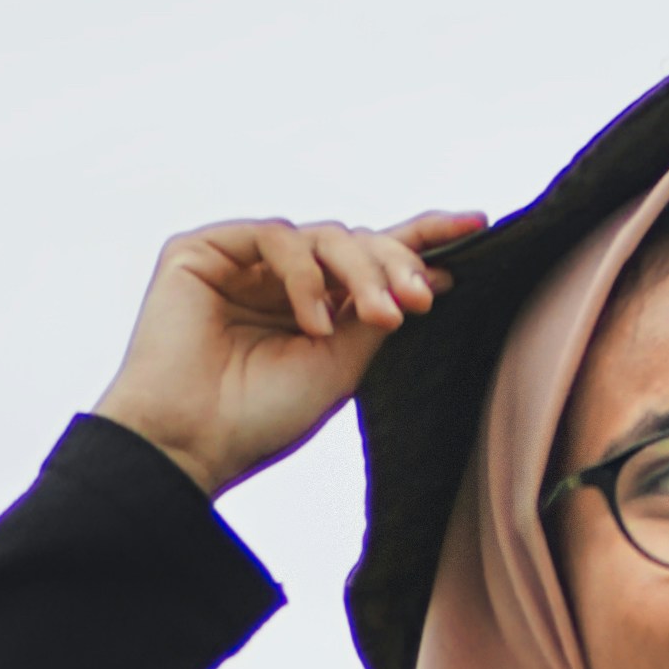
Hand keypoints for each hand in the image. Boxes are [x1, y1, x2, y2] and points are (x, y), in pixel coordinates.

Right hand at [95, 209, 484, 506]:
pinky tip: (313, 323)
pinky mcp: (201, 251)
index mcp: (311, 308)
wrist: (192, 442)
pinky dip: (304, 276)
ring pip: (324, 236)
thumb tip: (429, 277)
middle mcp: (277, 280)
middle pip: (355, 242)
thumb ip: (374, 316)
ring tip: (382, 317)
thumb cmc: (260, 417)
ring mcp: (239, 263)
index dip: (421, 239)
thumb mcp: (342, 365)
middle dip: (395, 266)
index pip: (369, 260)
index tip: (476, 225)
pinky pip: (275, 237)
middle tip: (422, 301)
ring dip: (362, 272)